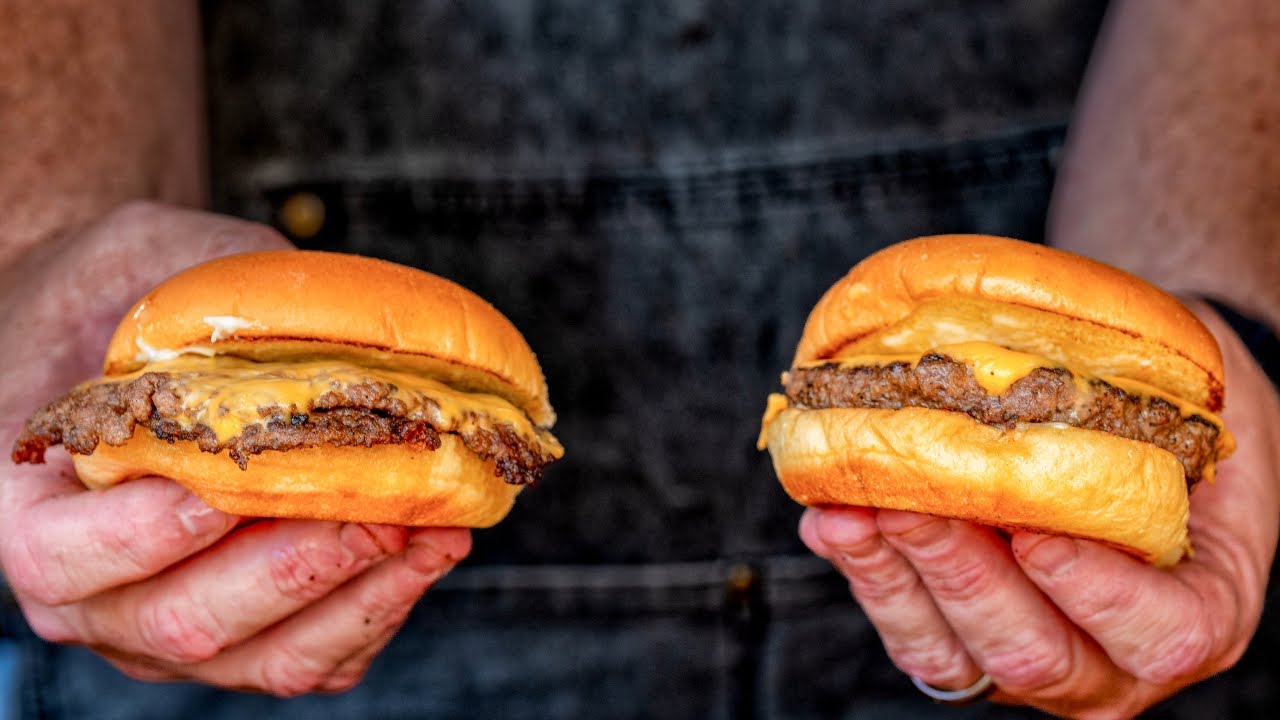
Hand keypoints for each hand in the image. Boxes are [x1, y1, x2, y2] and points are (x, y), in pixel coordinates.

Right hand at [0, 202, 471, 694]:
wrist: (132, 335)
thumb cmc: (126, 297)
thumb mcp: (144, 261)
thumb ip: (198, 297)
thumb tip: (311, 315)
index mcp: (32, 512)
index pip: (63, 558)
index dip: (142, 536)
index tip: (220, 493)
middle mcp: (100, 595)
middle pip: (186, 622)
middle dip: (294, 568)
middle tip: (376, 512)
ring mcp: (178, 629)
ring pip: (267, 658)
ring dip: (360, 597)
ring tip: (433, 530)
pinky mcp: (253, 638)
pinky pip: (318, 658)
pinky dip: (381, 609)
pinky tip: (432, 545)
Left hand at [800, 305, 1279, 718]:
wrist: (1139, 435)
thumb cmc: (1173, 417)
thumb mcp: (1196, 403)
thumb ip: (1152, 410)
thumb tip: (1042, 360)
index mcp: (1198, 614)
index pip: (1161, 635)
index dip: (1096, 593)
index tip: (1036, 536)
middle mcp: (1112, 663)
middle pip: (1032, 650)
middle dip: (961, 574)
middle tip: (909, 505)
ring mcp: (1029, 661)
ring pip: (954, 655)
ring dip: (894, 578)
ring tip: (848, 514)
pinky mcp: (963, 647)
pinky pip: (910, 634)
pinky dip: (867, 576)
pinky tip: (831, 521)